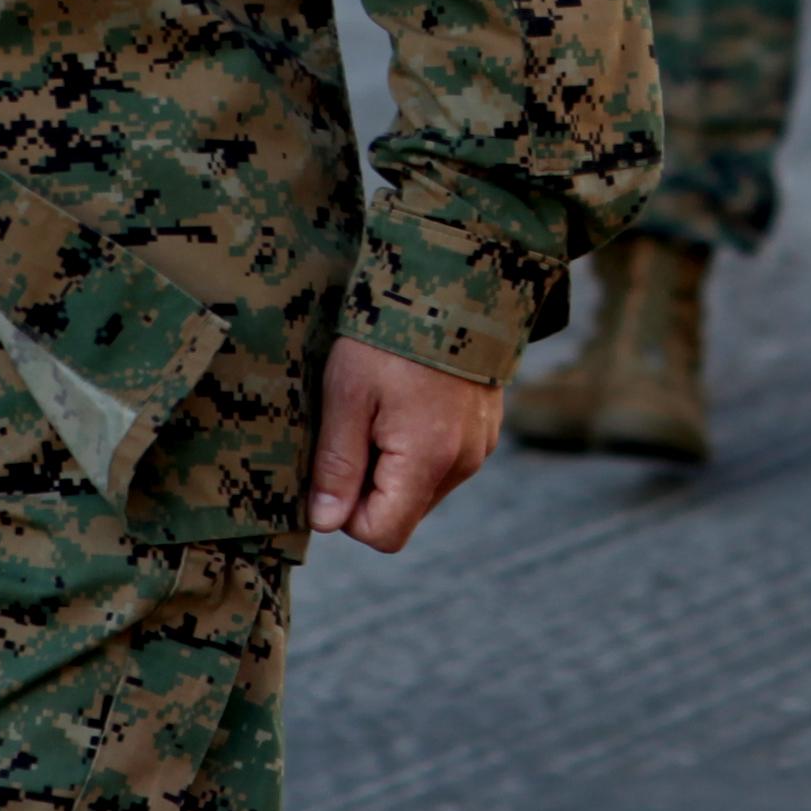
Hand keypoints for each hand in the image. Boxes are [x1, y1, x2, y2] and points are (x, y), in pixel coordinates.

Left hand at [307, 337, 502, 550]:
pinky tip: (407, 399)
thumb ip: (337, 465)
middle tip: (355, 425)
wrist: (452, 276)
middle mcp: (463, 462)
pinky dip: (418, 445)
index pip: (383, 534)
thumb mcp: (347, 395)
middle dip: (370, 486)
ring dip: (394, 464)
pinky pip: (444, 460)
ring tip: (382, 406)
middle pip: (403, 512)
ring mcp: (480, 445)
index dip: (347, 514)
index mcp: (428, 460)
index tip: (335, 464)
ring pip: (422, 487)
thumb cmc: (389, 335)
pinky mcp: (486, 427)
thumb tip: (324, 523)